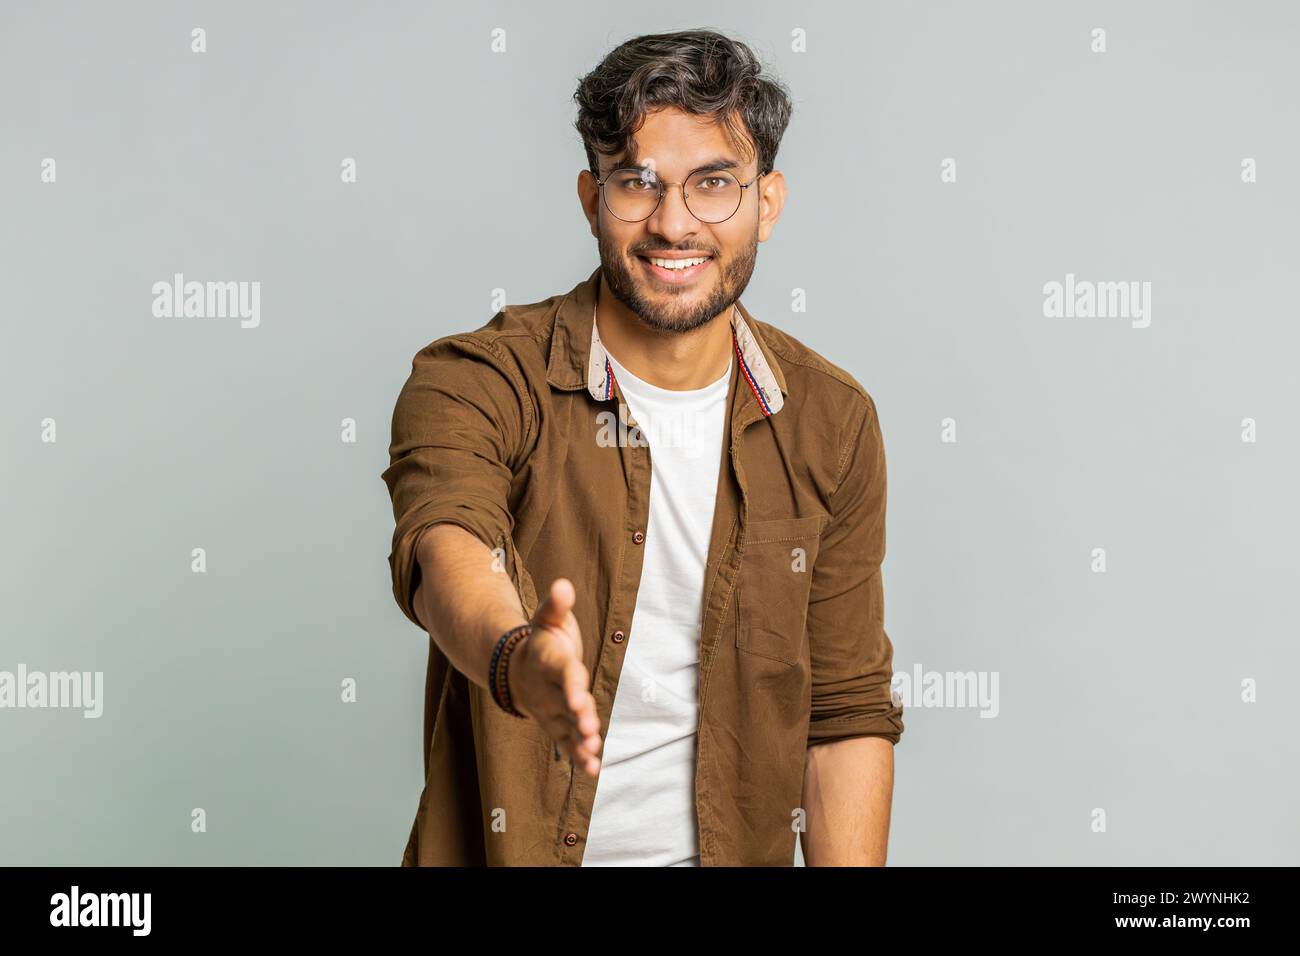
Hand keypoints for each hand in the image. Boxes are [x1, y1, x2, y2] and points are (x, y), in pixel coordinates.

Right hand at [507, 577, 602, 776]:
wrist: (515, 667)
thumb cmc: (541, 640)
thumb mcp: (546, 618)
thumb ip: (556, 605)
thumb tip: (563, 584)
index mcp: (549, 660)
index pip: (563, 672)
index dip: (572, 685)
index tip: (580, 698)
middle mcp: (547, 688)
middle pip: (564, 703)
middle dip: (578, 717)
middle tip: (590, 729)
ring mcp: (550, 708)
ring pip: (566, 727)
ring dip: (579, 741)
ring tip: (593, 753)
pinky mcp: (555, 724)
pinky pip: (566, 743)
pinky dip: (578, 757)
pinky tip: (593, 770)